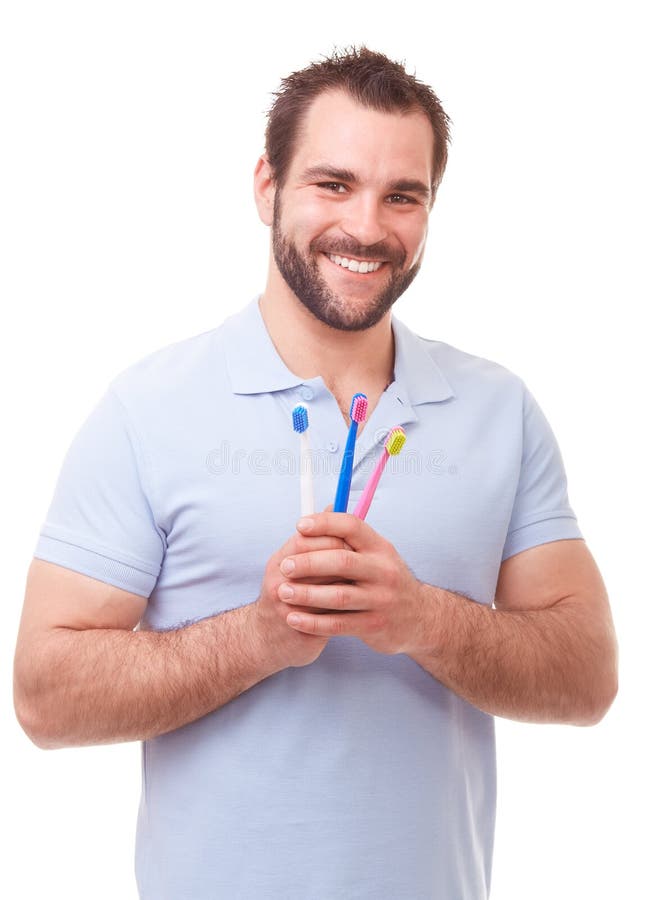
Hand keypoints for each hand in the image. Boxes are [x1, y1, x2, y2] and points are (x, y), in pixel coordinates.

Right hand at [252, 529, 348, 670]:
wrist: (268, 638)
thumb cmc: (290, 593)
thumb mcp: (296, 562)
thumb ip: (317, 537)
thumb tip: (334, 504)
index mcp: (282, 559)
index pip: (310, 537)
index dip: (337, 537)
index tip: (353, 544)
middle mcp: (280, 580)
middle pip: (323, 560)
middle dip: (348, 563)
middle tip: (362, 567)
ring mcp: (288, 606)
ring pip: (330, 590)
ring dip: (351, 587)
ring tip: (361, 587)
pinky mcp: (300, 630)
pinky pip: (331, 617)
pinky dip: (347, 611)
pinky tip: (356, 609)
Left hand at [276, 512, 427, 655]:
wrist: (420, 618)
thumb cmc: (386, 581)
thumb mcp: (376, 554)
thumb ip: (349, 537)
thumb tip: (322, 508)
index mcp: (380, 547)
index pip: (352, 527)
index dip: (324, 523)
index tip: (299, 526)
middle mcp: (383, 570)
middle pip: (342, 561)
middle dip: (309, 562)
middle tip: (284, 566)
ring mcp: (381, 599)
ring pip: (339, 596)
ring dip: (307, 594)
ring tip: (283, 592)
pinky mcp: (375, 625)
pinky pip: (339, 624)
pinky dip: (314, 622)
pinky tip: (294, 618)